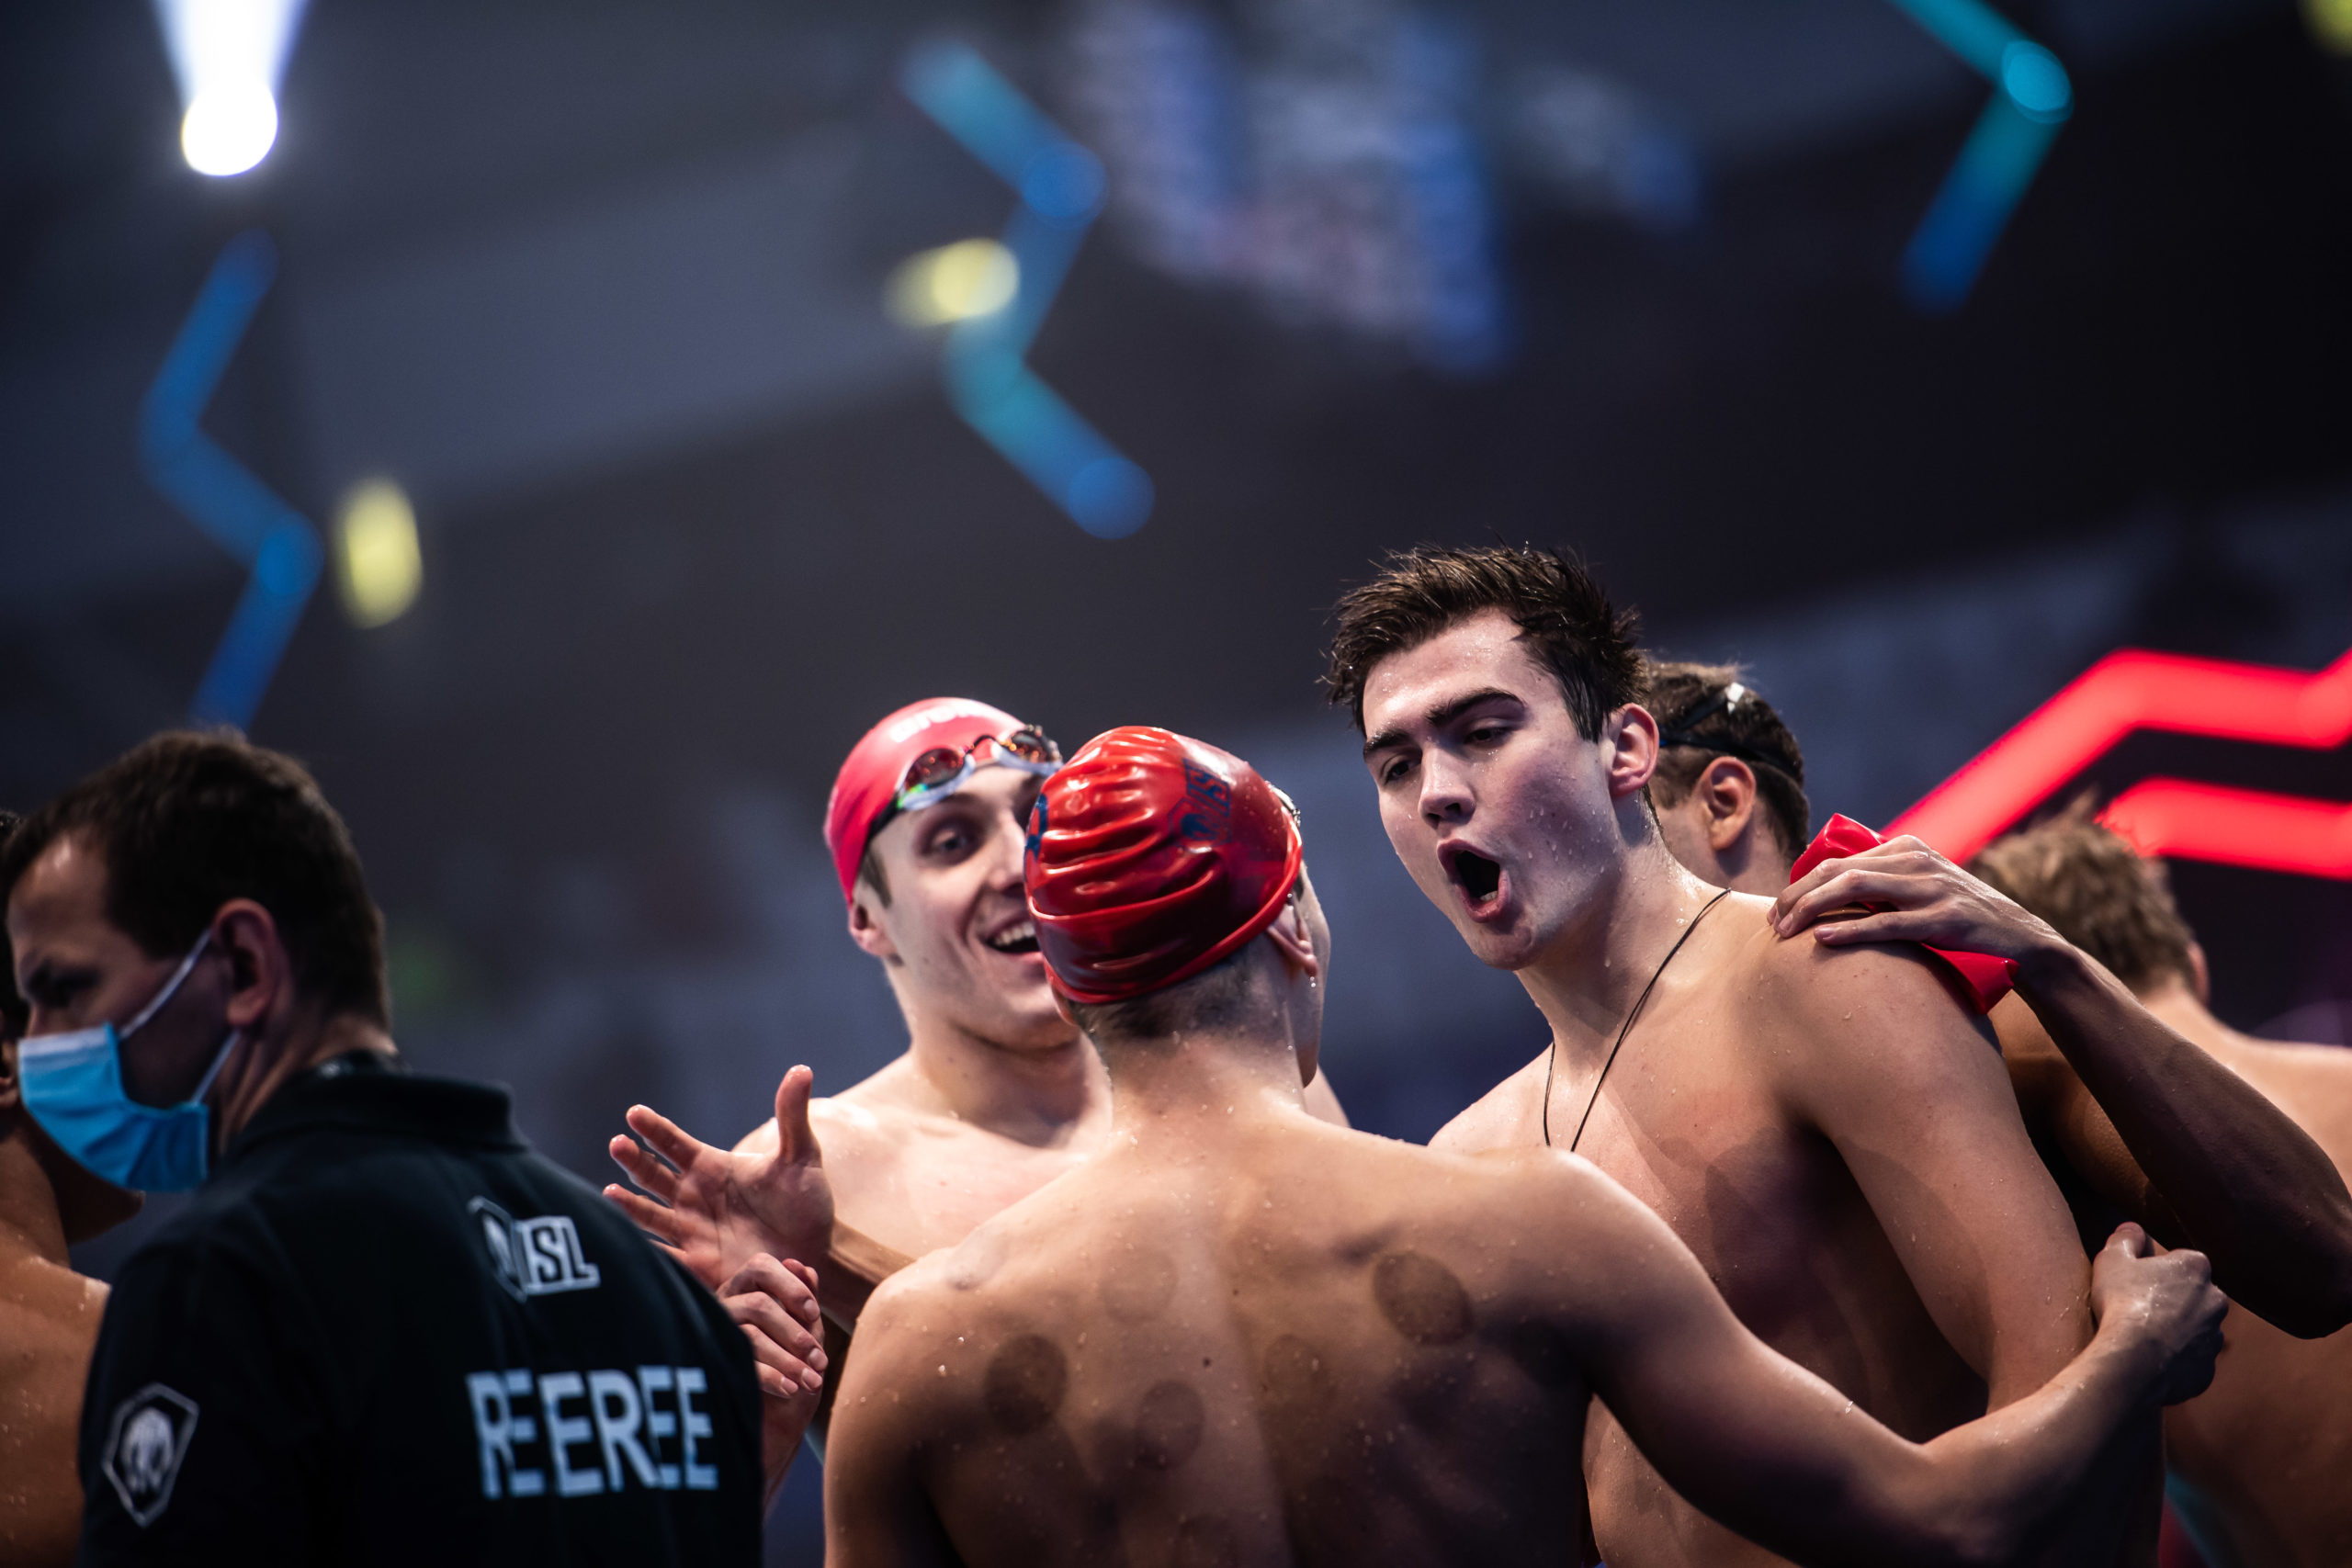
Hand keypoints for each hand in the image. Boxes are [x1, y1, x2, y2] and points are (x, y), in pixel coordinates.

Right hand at [605, 1065, 835, 1293]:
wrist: (814, 1253)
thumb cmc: (804, 1202)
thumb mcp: (801, 1157)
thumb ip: (793, 1117)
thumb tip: (802, 1069)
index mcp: (710, 1167)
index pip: (674, 1143)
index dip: (654, 1129)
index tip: (634, 1114)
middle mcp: (692, 1196)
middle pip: (652, 1175)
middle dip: (633, 1160)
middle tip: (618, 1145)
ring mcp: (690, 1231)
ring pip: (650, 1216)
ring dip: (629, 1205)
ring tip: (609, 1195)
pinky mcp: (697, 1265)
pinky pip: (666, 1258)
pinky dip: (647, 1253)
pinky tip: (629, 1246)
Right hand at [717, 1253, 826, 1497]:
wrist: (769, 1424)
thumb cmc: (789, 1370)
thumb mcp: (804, 1335)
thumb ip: (804, 1301)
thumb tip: (807, 1268)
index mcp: (744, 1290)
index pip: (761, 1266)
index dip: (790, 1286)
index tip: (814, 1313)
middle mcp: (723, 1306)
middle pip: (758, 1304)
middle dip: (795, 1333)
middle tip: (820, 1360)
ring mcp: (711, 1335)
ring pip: (749, 1334)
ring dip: (787, 1359)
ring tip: (810, 1381)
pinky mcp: (708, 1364)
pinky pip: (738, 1364)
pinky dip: (769, 1376)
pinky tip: (789, 1389)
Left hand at [1770, 836, 2060, 960]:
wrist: (2021, 940)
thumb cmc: (1960, 918)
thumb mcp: (1922, 886)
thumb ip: (1884, 881)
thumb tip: (1828, 890)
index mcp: (1906, 848)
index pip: (1837, 861)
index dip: (1800, 884)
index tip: (1777, 910)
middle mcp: (1915, 861)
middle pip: (1838, 871)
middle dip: (1797, 896)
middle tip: (1772, 925)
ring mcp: (1931, 888)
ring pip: (1854, 889)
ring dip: (1812, 909)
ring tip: (1785, 932)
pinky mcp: (1945, 919)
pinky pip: (1888, 923)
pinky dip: (1851, 929)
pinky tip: (1822, 938)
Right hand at [2089, 1222, 2226, 1405]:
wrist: (2135, 1360)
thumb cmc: (2123, 1303)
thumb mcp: (2112, 1260)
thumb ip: (2124, 1239)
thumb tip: (2132, 1228)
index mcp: (2195, 1267)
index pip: (2179, 1261)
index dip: (2155, 1271)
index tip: (2135, 1282)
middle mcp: (2215, 1299)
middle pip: (2193, 1295)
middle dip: (2172, 1300)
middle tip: (2139, 1308)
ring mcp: (2214, 1336)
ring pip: (2196, 1328)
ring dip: (2176, 1330)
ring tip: (2143, 1338)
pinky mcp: (2207, 1368)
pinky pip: (2191, 1360)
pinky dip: (2175, 1359)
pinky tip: (2150, 1359)